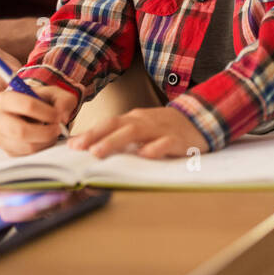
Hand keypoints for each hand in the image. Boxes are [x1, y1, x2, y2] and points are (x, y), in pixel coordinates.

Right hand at [0, 80, 78, 155]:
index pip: (27, 106)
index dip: (48, 113)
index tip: (58, 116)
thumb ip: (63, 100)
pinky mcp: (6, 150)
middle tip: (57, 129)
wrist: (33, 113)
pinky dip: (40, 150)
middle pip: (20, 131)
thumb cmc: (43, 102)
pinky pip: (26, 155)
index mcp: (5, 98)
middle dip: (45, 132)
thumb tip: (62, 117)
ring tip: (52, 133)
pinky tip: (44, 140)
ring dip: (45, 142)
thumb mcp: (56, 94)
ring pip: (25, 146)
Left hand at [67, 107, 206, 159]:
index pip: (109, 123)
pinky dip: (155, 148)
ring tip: (99, 152)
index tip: (72, 145)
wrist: (202, 120)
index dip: (90, 133)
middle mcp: (145, 121)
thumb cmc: (165, 129)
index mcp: (135, 119)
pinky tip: (144, 155)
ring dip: (115, 141)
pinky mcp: (179, 140)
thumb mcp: (141, 129)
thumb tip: (87, 146)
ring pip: (136, 132)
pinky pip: (166, 143)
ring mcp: (162, 129)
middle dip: (97, 135)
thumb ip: (118, 137)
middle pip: (118, 125)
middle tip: (80, 148)